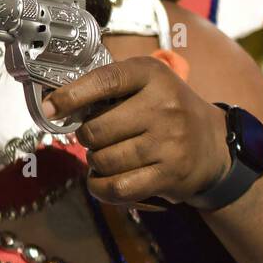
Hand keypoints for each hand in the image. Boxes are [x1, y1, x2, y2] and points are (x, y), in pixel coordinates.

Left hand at [43, 56, 231, 206]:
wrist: (213, 144)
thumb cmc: (165, 110)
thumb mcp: (146, 85)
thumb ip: (107, 88)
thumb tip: (54, 104)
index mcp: (152, 75)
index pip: (105, 81)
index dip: (71, 95)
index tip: (49, 108)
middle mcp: (164, 106)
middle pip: (96, 130)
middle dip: (87, 138)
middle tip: (96, 138)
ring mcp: (169, 141)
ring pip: (103, 161)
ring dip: (96, 162)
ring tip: (108, 155)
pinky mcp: (170, 174)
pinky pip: (117, 187)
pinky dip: (100, 187)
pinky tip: (102, 180)